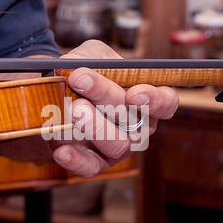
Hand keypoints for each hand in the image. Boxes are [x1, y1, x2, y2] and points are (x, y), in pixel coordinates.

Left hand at [51, 39, 178, 177]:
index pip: (166, 102)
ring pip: (117, 145)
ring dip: (94, 126)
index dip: (155, 101)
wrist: (56, 96)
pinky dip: (76, 160)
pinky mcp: (95, 162)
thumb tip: (79, 67)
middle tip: (80, 79)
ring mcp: (119, 147)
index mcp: (147, 98)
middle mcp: (138, 126)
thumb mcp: (90, 55)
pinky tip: (61, 149)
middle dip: (105, 97)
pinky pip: (90, 167)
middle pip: (134, 120)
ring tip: (72, 109)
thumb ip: (90, 56)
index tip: (134, 93)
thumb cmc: (83, 73)